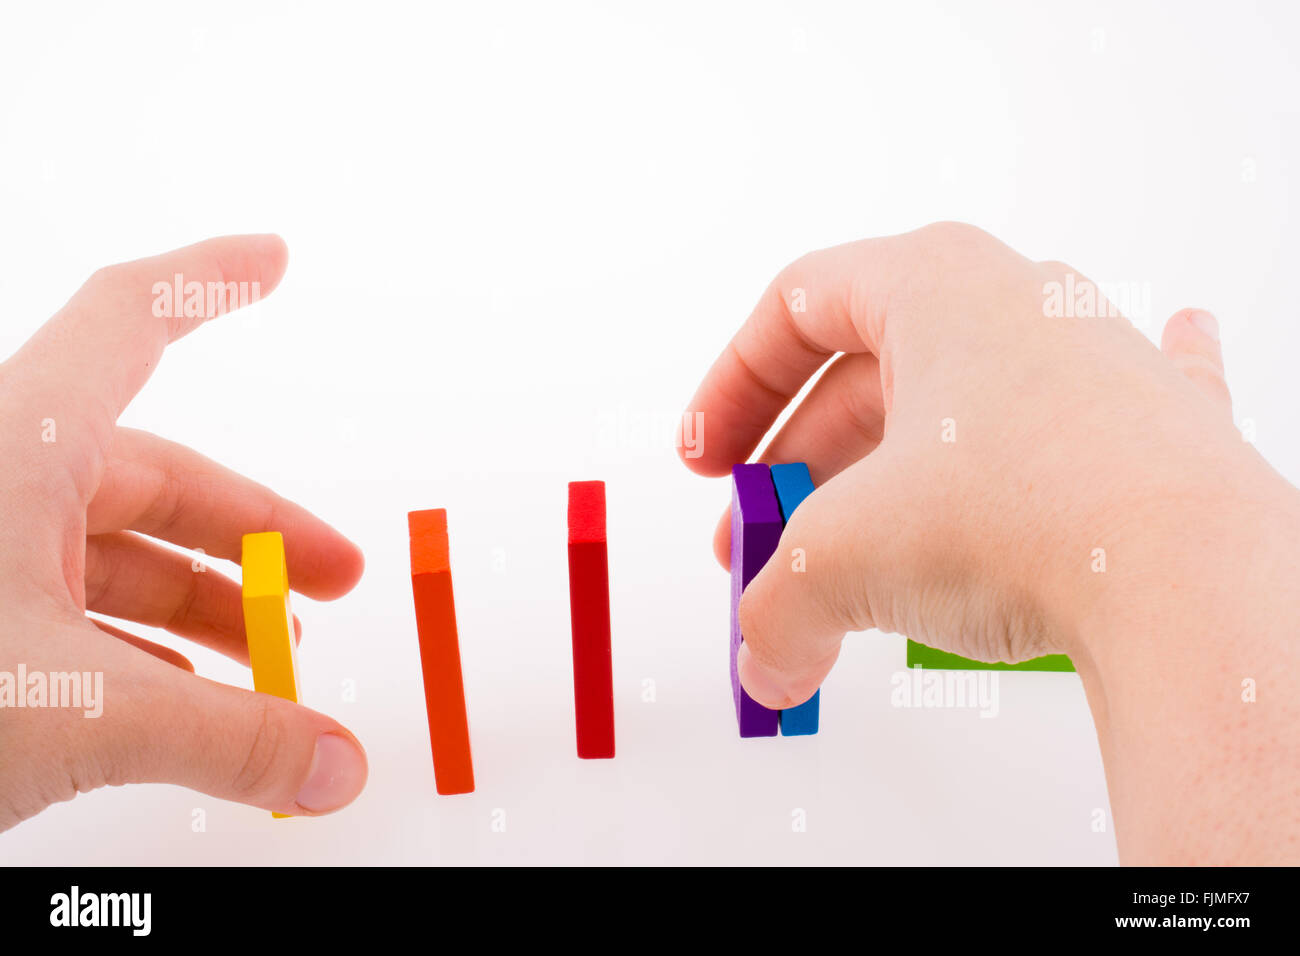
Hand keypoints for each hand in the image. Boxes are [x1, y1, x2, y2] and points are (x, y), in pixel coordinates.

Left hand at [0, 236, 366, 830]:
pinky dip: (138, 651)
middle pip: (152, 471)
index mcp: (12, 445)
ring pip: (109, 554)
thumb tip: (331, 763)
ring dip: (204, 607)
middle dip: (257, 532)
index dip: (208, 280)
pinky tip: (177, 696)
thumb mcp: (74, 710)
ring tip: (271, 660)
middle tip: (334, 577)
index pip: (128, 320)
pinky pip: (66, 612)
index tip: (272, 259)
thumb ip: (226, 737)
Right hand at [681, 222, 1299, 861]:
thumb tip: (771, 660)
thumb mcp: (844, 561)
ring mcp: (1097, 364)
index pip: (795, 307)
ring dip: (888, 487)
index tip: (711, 460)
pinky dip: (1065, 426)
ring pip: (957, 414)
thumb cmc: (1030, 512)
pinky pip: (1098, 412)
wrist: (1191, 578)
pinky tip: (1101, 385)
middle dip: (797, 473)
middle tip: (762, 549)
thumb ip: (778, 609)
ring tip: (855, 571)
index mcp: (931, 284)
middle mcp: (1020, 302)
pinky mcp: (1156, 435)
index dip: (732, 387)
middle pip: (867, 379)